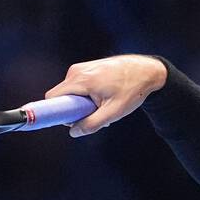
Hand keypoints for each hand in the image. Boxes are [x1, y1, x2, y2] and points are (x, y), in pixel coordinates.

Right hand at [44, 54, 167, 136]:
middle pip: (62, 97)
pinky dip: (88, 95)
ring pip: (71, 93)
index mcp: (80, 80)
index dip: (55, 112)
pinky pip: (78, 87)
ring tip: (105, 105)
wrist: (147, 71)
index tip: (67, 120)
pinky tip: (105, 97)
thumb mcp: (113, 112)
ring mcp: (82, 68)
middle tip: (96, 114)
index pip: (52, 98)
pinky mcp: (87, 68)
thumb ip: (92, 124)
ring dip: (83, 104)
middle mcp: (76, 71)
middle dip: (75, 110)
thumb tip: (73, 131)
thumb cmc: (131, 90)